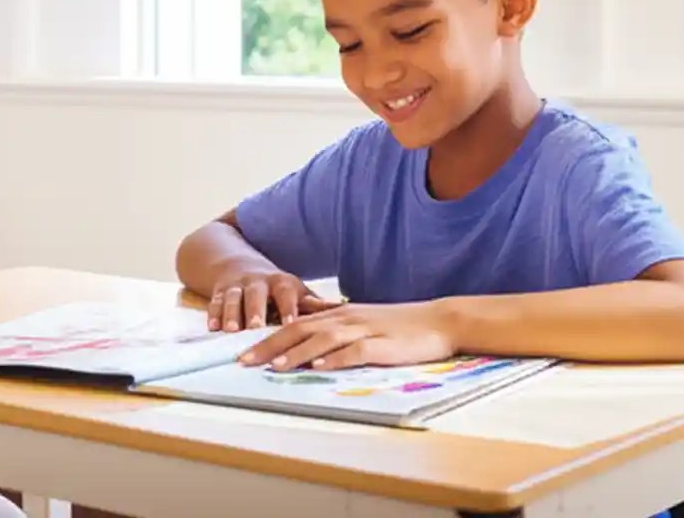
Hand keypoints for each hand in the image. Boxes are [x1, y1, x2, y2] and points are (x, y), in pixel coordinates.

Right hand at [207, 271, 340, 331]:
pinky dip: (213, 314)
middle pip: (256, 295)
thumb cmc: (275, 287)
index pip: (286, 294)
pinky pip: (214, 302)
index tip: (292, 324)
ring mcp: (237, 286)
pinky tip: (212, 327)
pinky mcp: (219, 292)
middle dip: (255, 312)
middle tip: (255, 328)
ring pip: (233, 298)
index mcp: (281, 283)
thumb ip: (314, 305)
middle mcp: (258, 282)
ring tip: (231, 331)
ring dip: (231, 313)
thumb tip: (346, 312)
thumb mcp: (295, 291)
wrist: (238, 265)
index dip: (288, 308)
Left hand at [239, 301, 455, 369]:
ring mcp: (364, 330)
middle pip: (299, 330)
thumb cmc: (400, 324)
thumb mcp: (361, 321)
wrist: (440, 320)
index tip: (243, 352)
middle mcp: (346, 319)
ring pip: (322, 339)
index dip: (267, 337)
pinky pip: (354, 351)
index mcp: (338, 314)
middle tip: (245, 362)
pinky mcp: (383, 344)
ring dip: (296, 353)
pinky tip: (319, 369)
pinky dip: (335, 359)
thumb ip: (334, 326)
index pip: (294, 324)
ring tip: (274, 367)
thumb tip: (306, 335)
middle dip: (269, 346)